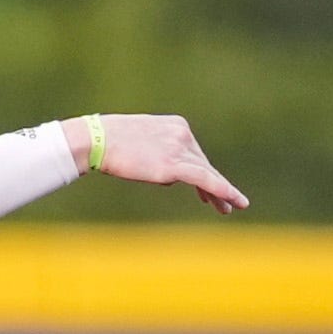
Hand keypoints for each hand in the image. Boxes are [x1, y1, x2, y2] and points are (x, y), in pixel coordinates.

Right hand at [85, 114, 246, 214]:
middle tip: (229, 203)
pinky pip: (205, 179)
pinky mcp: (174, 165)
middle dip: (215, 185)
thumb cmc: (109, 141)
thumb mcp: (141, 140)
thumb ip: (158, 151)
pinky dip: (223, 190)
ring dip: (222, 193)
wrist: (97, 139)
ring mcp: (179, 149)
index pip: (194, 153)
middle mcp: (183, 134)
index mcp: (176, 125)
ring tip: (232, 208)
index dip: (203, 172)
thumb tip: (166, 173)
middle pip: (204, 164)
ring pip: (207, 174)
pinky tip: (235, 201)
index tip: (206, 190)